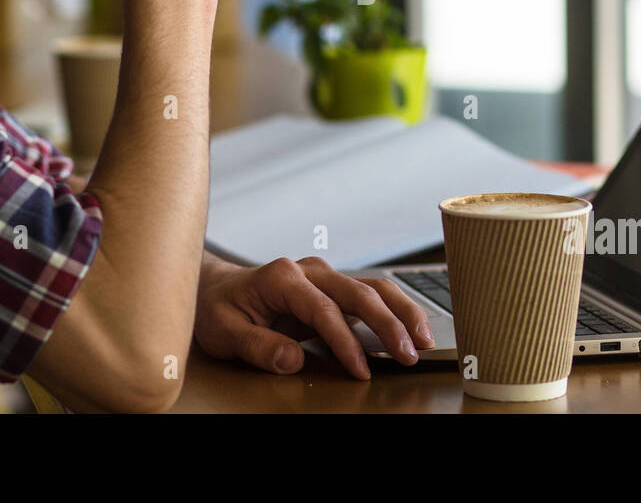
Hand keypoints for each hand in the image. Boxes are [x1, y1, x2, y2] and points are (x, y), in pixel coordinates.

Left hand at [194, 257, 435, 379]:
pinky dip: (394, 310)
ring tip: (424, 340)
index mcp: (282, 277)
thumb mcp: (224, 331)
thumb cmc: (219, 308)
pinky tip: (411, 330)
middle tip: (410, 354)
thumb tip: (291, 359)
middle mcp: (309, 270)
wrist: (216, 288)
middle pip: (359, 291)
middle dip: (389, 323)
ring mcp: (324, 276)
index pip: (323, 309)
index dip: (345, 341)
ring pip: (373, 287)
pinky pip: (369, 295)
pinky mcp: (333, 288)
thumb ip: (257, 345)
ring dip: (401, 312)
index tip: (361, 370)